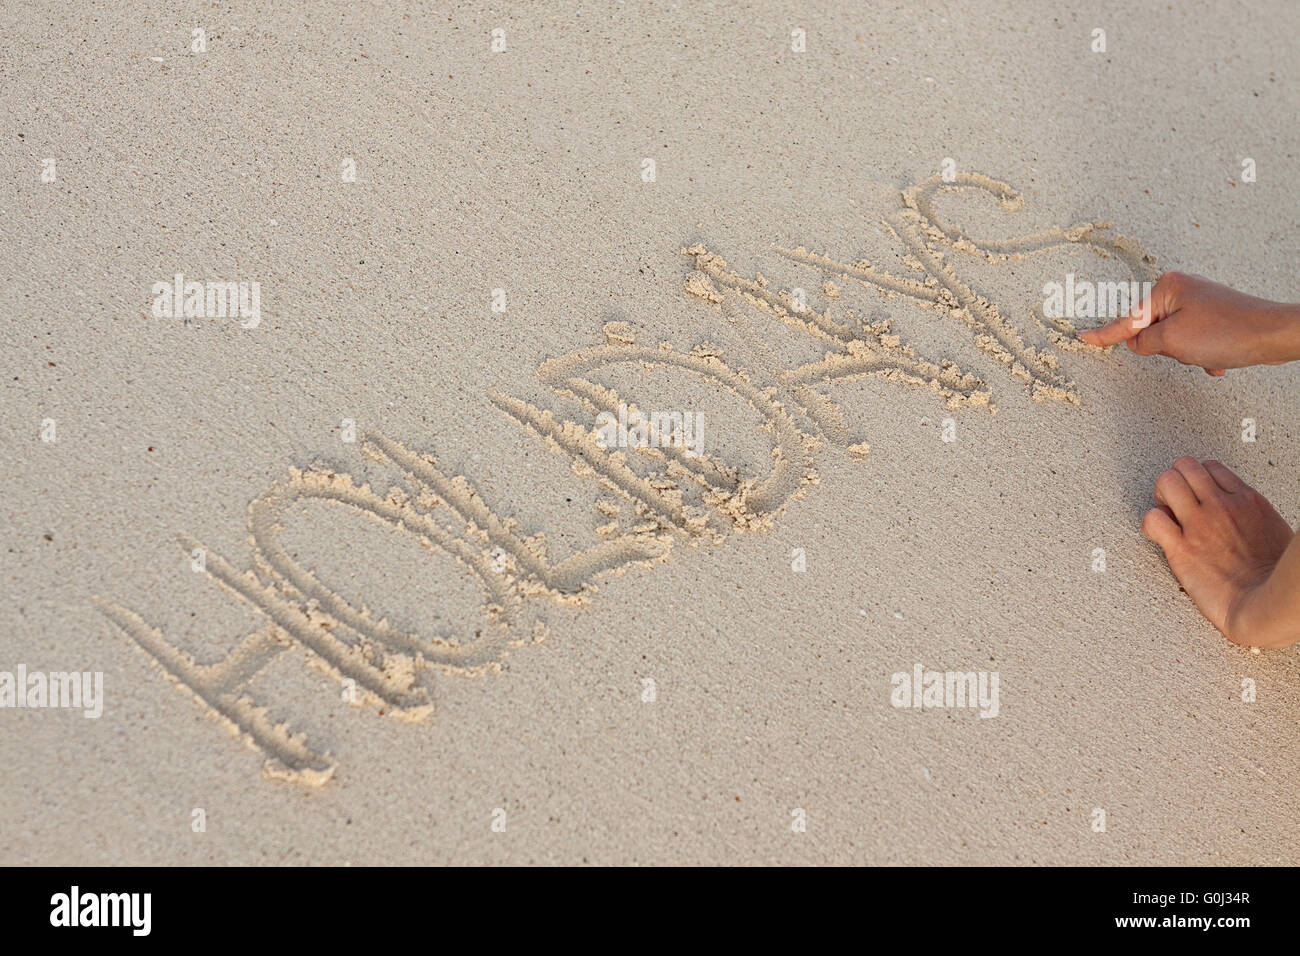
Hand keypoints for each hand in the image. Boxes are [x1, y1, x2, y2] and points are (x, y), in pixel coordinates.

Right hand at [1077, 272, 1299, 374]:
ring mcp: (1198, 302)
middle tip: (1186, 348)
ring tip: (1207, 351)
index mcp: (1167, 288)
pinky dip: (1201, 353)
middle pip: (1151, 330)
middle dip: (1166, 346)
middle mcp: (1181, 289)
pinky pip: (1193, 340)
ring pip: (1173, 338)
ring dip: (1186, 352)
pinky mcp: (1213, 316)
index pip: (1127, 319)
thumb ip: (1144, 342)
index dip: (1105, 334)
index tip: (1083, 337)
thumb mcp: (1172, 340)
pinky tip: (1216, 356)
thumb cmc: (1229, 332)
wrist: (1273, 335)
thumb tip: (1138, 343)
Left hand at [1141, 458, 1294, 646]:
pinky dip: (1150, 524)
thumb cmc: (1273, 576)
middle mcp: (1221, 506)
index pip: (1210, 467)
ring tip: (1166, 515)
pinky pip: (1152, 519)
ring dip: (1160, 496)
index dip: (1197, 479)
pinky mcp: (1181, 548)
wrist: (1265, 604)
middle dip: (1175, 480)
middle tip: (1175, 501)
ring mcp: (1199, 524)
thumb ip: (1251, 515)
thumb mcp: (1273, 530)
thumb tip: (1241, 516)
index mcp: (1247, 500)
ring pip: (1166, 482)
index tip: (1195, 495)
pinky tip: (1159, 535)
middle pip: (1184, 466)